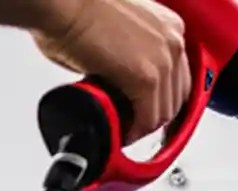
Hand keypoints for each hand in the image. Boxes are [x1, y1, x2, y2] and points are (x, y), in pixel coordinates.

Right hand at [32, 0, 189, 143]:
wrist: (58, 1)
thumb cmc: (74, 6)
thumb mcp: (118, 30)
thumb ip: (132, 54)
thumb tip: (124, 80)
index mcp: (169, 26)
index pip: (179, 76)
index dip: (163, 98)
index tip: (149, 109)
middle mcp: (173, 41)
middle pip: (177, 96)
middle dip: (156, 114)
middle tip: (135, 123)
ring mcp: (163, 61)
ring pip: (164, 111)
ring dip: (144, 124)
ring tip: (126, 129)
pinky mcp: (146, 78)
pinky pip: (148, 117)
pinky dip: (135, 130)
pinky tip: (122, 131)